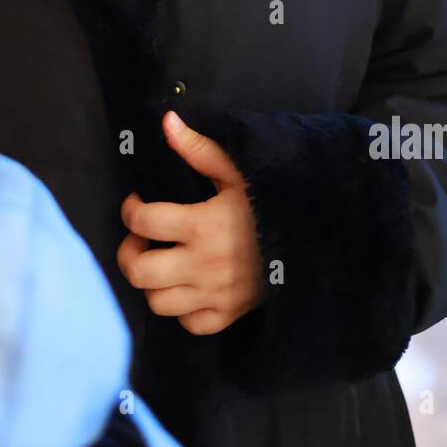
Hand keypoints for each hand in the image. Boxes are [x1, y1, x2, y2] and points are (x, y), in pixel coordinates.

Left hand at [116, 111, 266, 334]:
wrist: (317, 238)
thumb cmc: (272, 202)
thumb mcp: (237, 172)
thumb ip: (198, 149)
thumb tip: (166, 121)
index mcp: (203, 225)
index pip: (143, 222)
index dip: (130, 210)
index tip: (136, 203)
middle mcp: (204, 265)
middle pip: (139, 272)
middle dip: (129, 253)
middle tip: (141, 240)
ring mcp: (216, 294)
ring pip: (158, 302)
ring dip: (152, 282)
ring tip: (162, 262)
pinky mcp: (230, 315)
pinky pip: (189, 324)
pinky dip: (181, 309)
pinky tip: (187, 287)